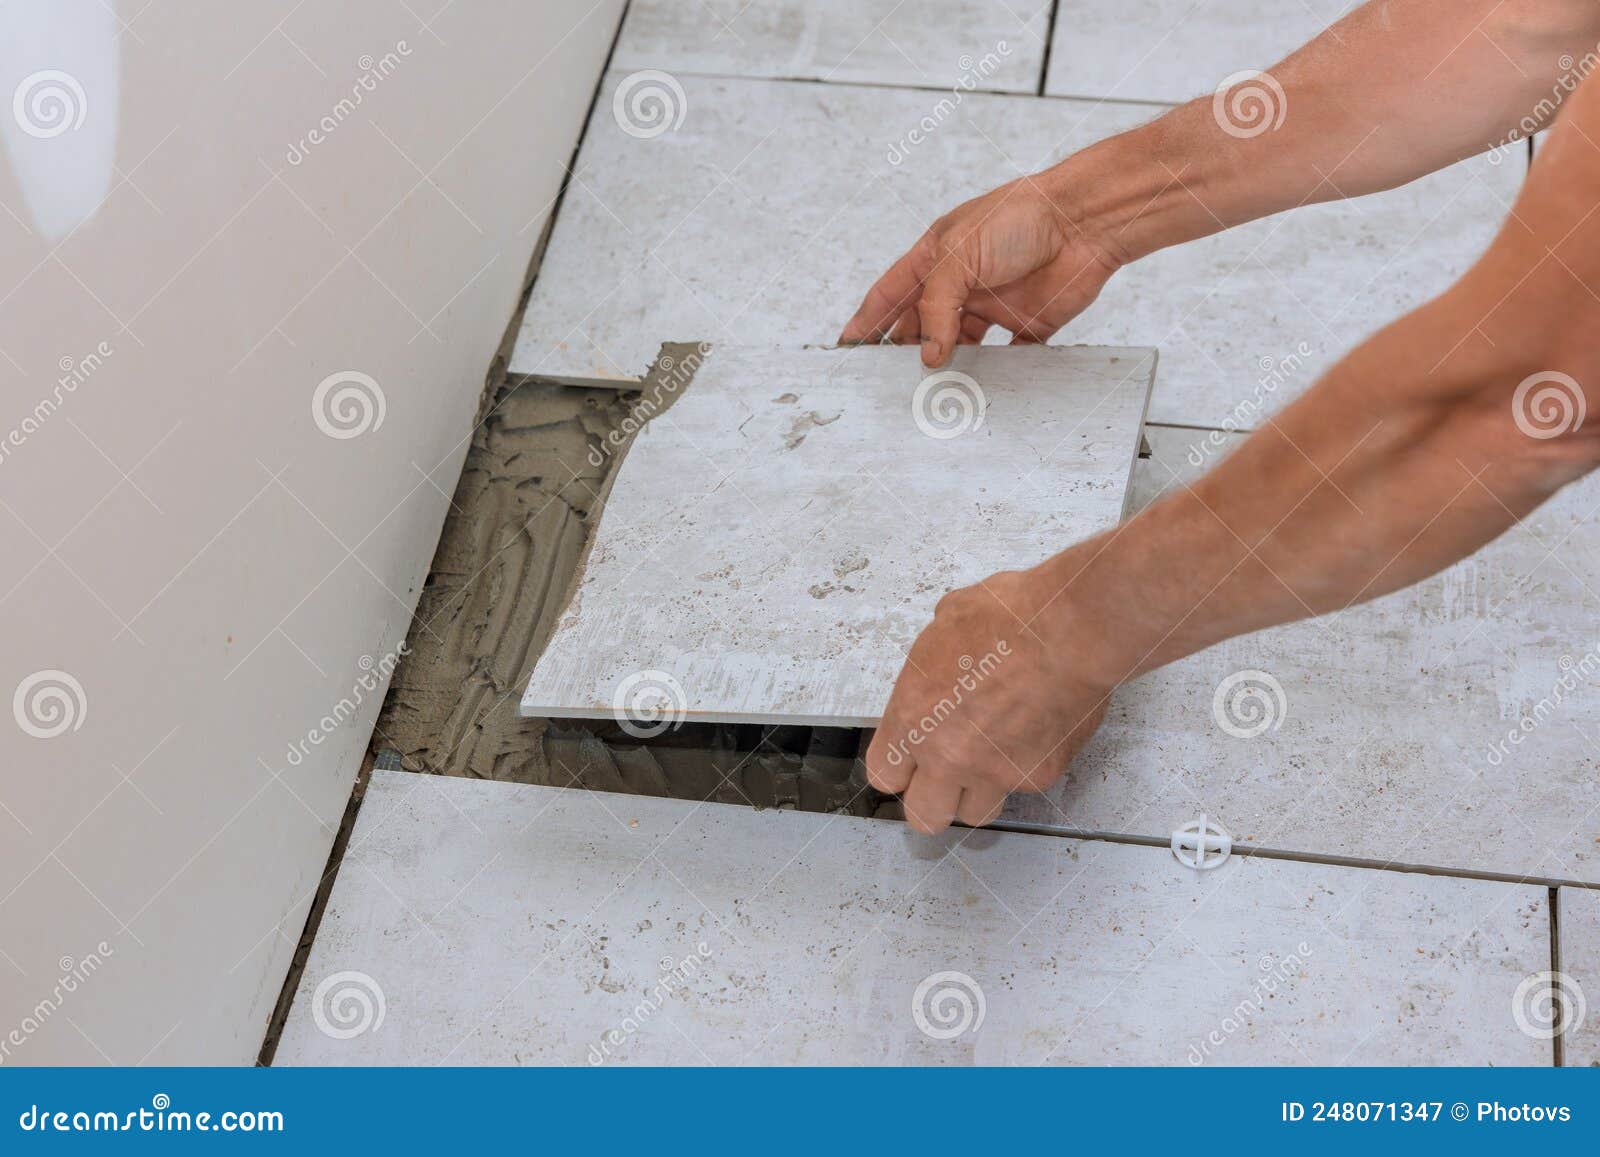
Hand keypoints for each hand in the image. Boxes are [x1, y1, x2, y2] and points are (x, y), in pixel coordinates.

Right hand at [838, 175, 1127, 367]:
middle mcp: (962, 282)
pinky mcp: (1028, 324)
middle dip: (903, 350)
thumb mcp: (959, 254)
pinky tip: (979, 388)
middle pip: (921, 325)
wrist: (1083, 222)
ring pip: (959, 346)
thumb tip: (928, 354)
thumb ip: (937, 306)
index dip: (868, 320)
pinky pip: (1006, 358)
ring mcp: (994, 304)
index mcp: (936, 257)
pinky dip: (994, 375)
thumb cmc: (1019, 217)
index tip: (847, 347)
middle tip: (886, 379)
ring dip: (946, 366)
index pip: (891, 294)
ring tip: (930, 390)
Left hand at [864, 569, 1118, 834]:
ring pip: (976, 814)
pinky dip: (1026, 767)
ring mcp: (994, 772)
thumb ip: (936, 657)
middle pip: (924, 817)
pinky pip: (1023, 787)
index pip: (884, 774)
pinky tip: (1036, 733)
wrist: (1068, 633)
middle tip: (946, 777)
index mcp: (913, 716)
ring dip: (979, 793)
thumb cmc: (1009, 618)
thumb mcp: (948, 620)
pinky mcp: (1037, 776)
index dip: (898, 768)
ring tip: (993, 756)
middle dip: (932, 801)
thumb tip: (945, 652)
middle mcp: (947, 756)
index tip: (909, 759)